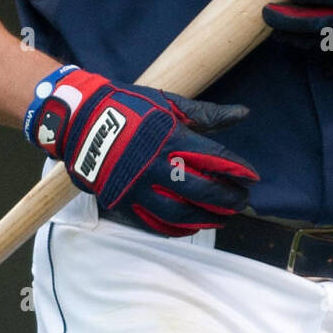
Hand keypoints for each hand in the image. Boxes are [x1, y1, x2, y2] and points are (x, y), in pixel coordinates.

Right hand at [24, 65, 258, 236]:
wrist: (80, 120)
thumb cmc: (128, 107)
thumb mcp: (168, 103)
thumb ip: (206, 114)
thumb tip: (244, 113)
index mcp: (170, 137)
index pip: (215, 159)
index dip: (238, 170)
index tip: (252, 177)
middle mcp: (156, 165)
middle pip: (202, 191)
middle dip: (228, 199)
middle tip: (242, 202)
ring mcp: (138, 187)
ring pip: (180, 213)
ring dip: (206, 219)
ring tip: (222, 218)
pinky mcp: (122, 201)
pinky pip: (154, 223)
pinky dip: (176, 229)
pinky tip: (191, 226)